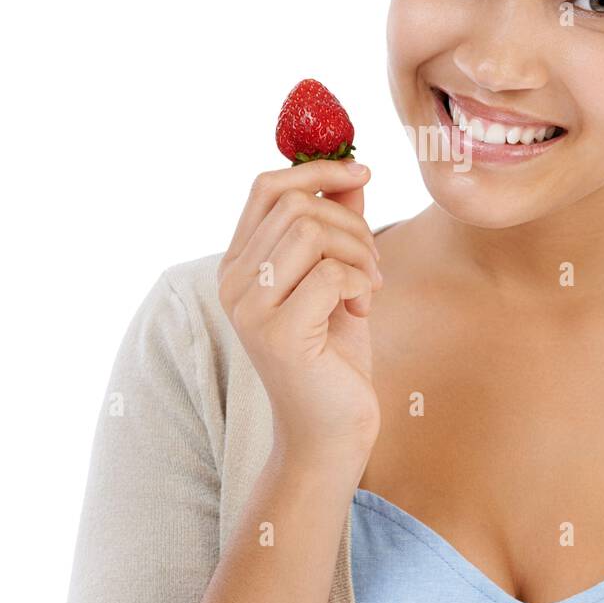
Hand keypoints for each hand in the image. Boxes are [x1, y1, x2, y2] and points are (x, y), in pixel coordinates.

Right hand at [216, 159, 383, 464]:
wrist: (331, 432)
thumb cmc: (334, 357)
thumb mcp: (337, 279)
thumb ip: (337, 226)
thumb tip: (352, 171)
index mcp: (239, 264)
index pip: (266, 187)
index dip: (317, 169)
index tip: (363, 171)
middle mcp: (232, 283)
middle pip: (296, 204)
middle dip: (351, 223)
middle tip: (371, 264)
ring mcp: (249, 309)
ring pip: (313, 232)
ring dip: (359, 253)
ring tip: (369, 288)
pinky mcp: (277, 334)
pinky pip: (329, 273)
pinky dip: (360, 284)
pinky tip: (362, 312)